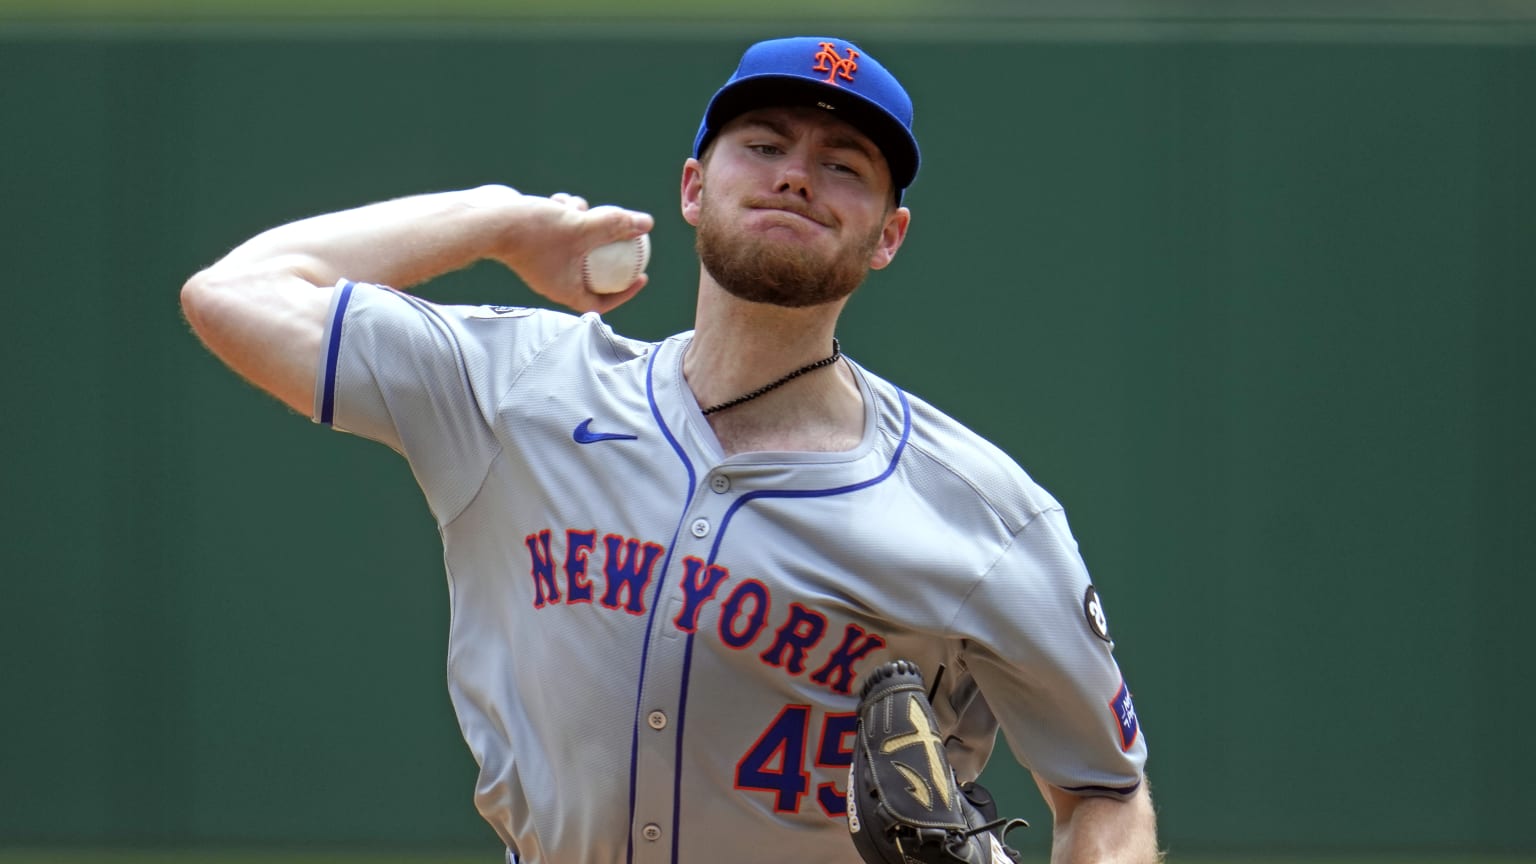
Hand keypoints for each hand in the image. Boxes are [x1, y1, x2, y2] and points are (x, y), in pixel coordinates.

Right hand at [486, 190, 653, 313]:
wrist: (486, 218)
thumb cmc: (533, 230)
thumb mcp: (582, 227)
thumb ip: (615, 225)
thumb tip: (646, 223)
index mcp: (564, 289)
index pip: (601, 302)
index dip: (625, 292)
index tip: (641, 275)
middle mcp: (552, 277)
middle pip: (592, 271)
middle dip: (608, 250)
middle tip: (628, 238)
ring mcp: (542, 258)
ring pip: (576, 242)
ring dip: (584, 222)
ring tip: (582, 207)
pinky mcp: (534, 238)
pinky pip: (559, 228)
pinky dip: (564, 214)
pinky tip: (561, 199)